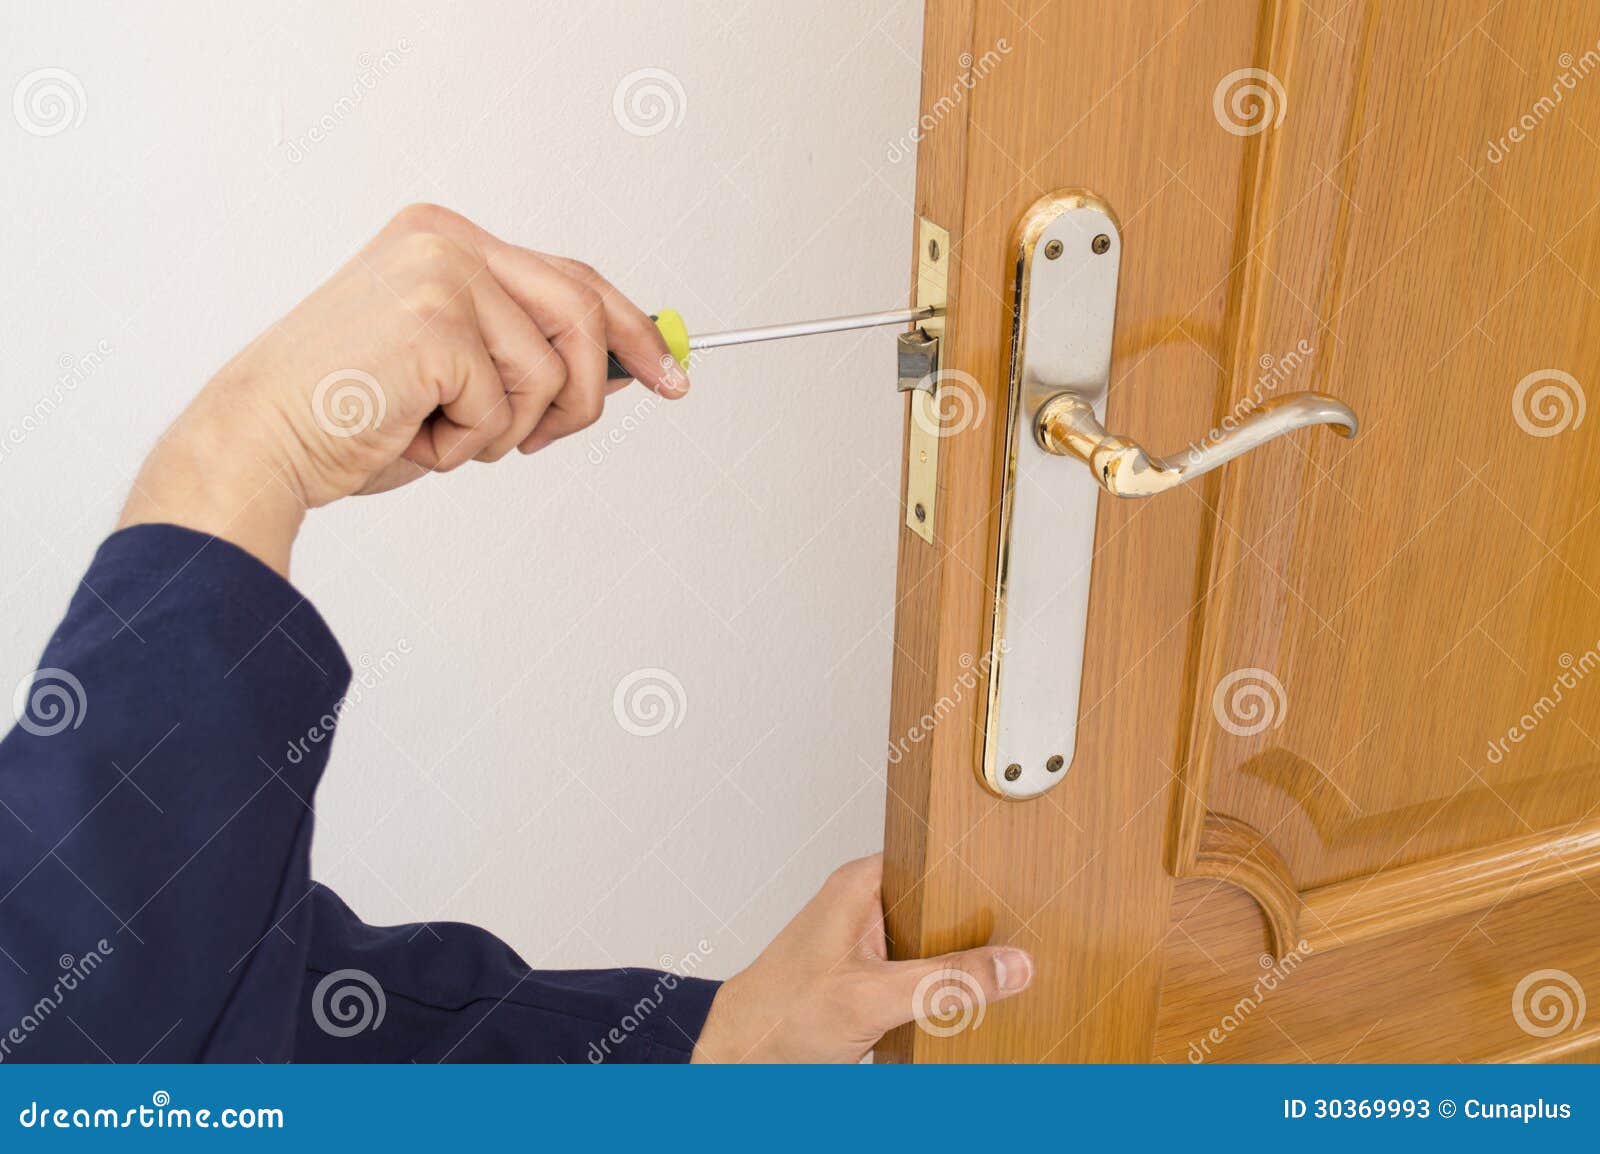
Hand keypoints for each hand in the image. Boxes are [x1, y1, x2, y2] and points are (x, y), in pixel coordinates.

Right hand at [119, 203, 687, 574]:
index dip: (632, 329)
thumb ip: (528, 349)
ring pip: (551, 371)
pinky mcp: (436, 322)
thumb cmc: (351, 414)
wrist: (260, 440)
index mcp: (446, 238)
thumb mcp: (457, 371)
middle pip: (583, 311)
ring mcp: (441, 274)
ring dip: (507, 428)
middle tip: (550, 436)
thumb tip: (626, 364)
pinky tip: (410, 433)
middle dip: (590, 390)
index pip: (572, 276)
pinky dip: (468, 444)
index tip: (671, 374)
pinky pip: (506, 406)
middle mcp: (446, 240)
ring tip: (440, 431)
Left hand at [691, 854, 1032, 1062]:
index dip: (979, 873)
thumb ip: (944, 983)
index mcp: (862, 884)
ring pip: (937, 941)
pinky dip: (942, 987)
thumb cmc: (779, 1017)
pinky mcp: (873, 976)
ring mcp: (871, 942)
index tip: (1024, 889)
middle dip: (977, 927)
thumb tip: (1011, 967)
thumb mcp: (872, 998)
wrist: (743, 1061)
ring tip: (1000, 972)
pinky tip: (966, 1001)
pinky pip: (923, 971)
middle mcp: (867, 905)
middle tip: (1021, 941)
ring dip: (960, 962)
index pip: (937, 858)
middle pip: (944, 903)